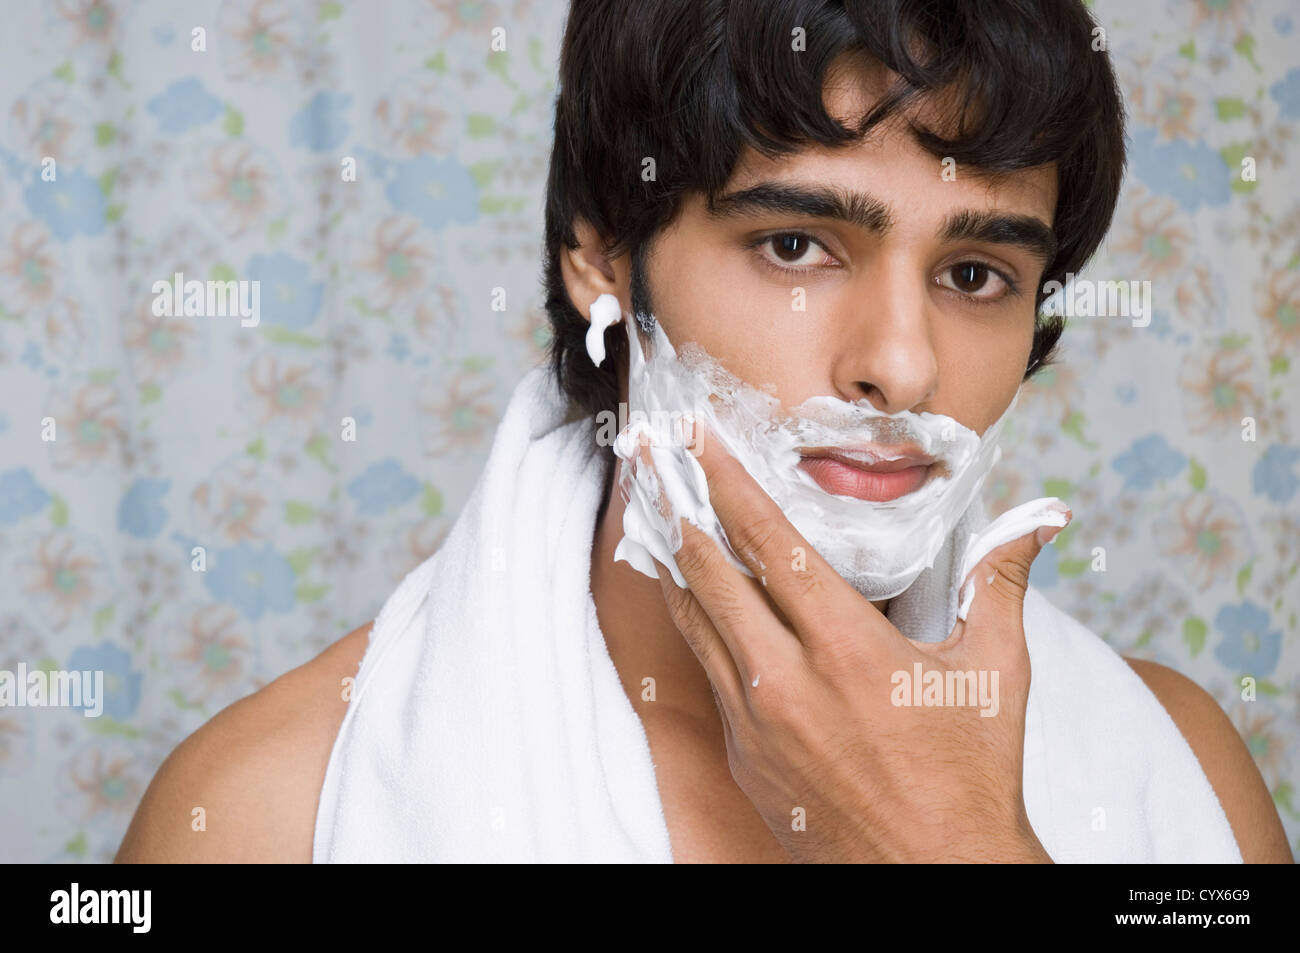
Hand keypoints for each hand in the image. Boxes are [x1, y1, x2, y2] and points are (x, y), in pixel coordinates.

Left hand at [634, 423, 1066, 862]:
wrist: (935, 878)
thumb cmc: (969, 781)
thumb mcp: (996, 674)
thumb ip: (1001, 584)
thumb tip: (1038, 521)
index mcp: (846, 649)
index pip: (769, 542)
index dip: (727, 481)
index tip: (698, 438)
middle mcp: (785, 681)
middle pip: (709, 572)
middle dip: (676, 503)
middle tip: (650, 456)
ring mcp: (754, 721)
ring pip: (695, 621)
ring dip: (674, 560)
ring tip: (655, 511)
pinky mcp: (742, 754)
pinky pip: (707, 670)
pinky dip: (694, 623)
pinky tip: (691, 597)